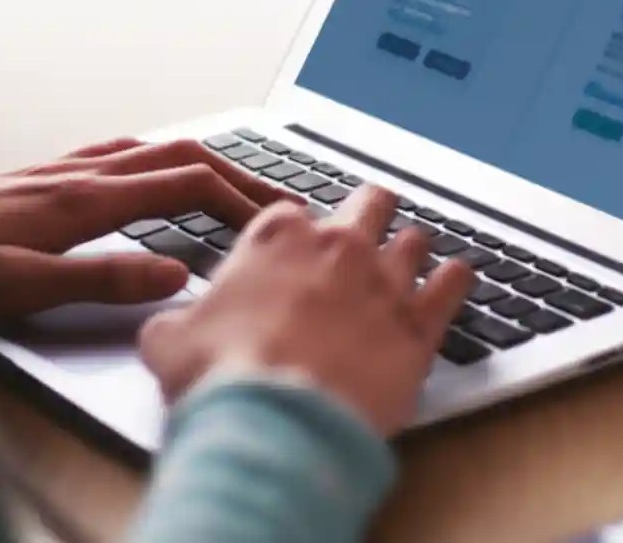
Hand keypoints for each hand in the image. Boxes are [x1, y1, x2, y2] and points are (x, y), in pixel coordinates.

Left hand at [0, 137, 296, 324]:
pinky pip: (119, 153)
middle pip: (181, 156)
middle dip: (238, 174)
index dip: (237, 200)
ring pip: (153, 149)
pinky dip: (158, 158)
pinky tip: (155, 170)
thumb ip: (105, 276)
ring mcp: (61, 171)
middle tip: (279, 198)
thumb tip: (179, 271)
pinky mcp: (43, 178)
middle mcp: (79, 175)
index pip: (185, 185)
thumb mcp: (25, 287)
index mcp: (85, 199)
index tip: (272, 223)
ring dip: (203, 162)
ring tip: (235, 183)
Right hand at [138, 186, 476, 435]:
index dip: (294, 235)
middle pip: (368, 204)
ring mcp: (385, 280)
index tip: (294, 251)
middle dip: (368, 213)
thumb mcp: (170, 344)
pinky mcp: (421, 322)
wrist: (278, 419)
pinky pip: (454, 284)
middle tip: (366, 227)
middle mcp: (337, 247)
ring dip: (410, 250)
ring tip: (408, 262)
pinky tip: (456, 279)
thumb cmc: (222, 376)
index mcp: (276, 240)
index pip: (291, 214)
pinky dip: (456, 280)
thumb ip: (176, 323)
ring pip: (414, 240)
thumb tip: (166, 329)